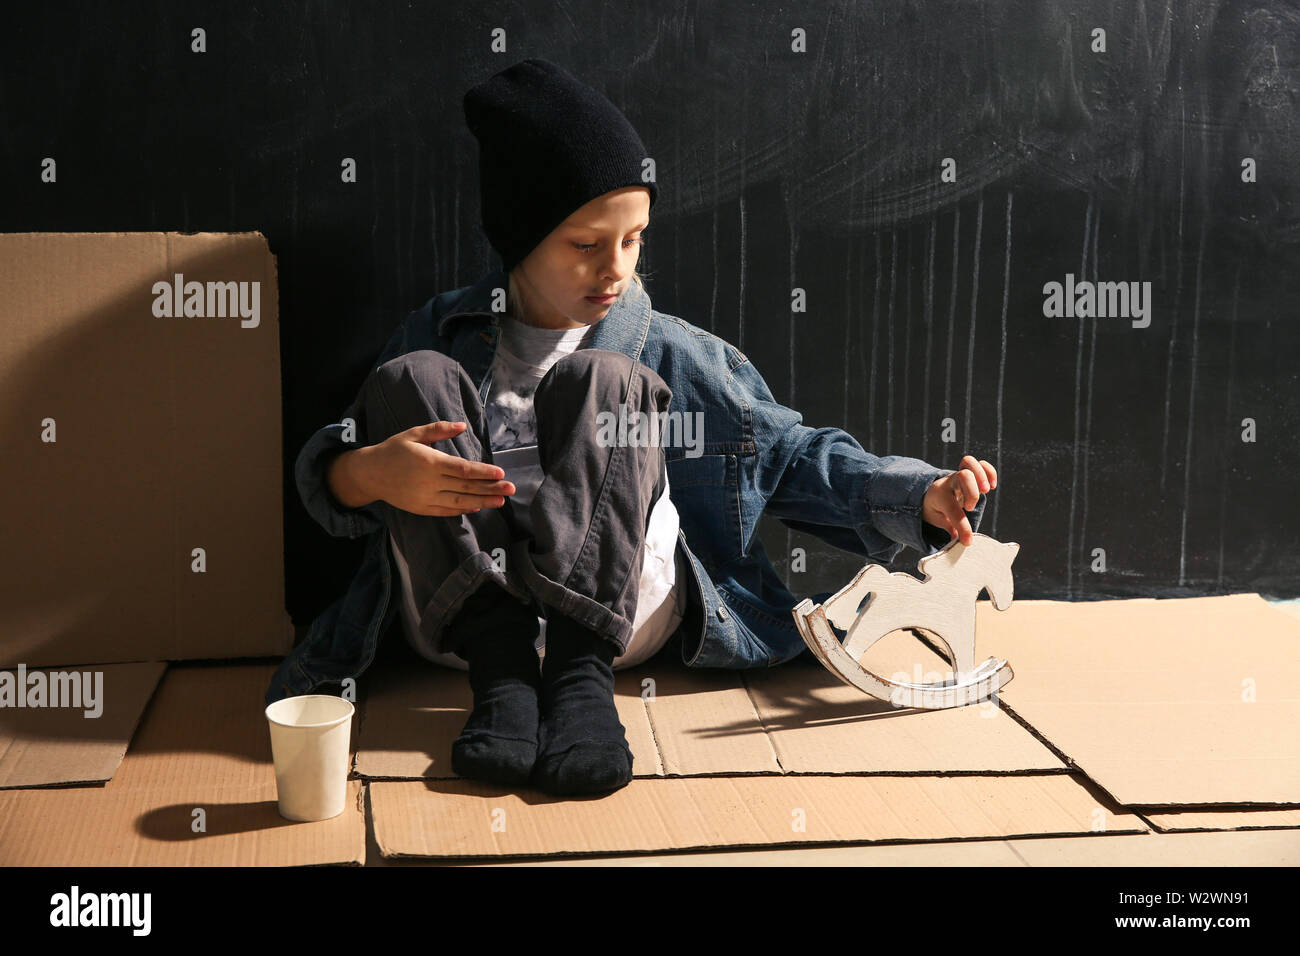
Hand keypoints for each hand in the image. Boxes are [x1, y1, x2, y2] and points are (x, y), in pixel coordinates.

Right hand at [362, 421, 515, 516]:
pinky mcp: (421, 508)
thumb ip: (439, 429)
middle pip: (466, 487)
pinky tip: (478, 506)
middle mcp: (429, 482)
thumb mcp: (413, 434)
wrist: (369, 474)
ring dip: (483, 501)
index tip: (501, 472)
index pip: (463, 469)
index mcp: (429, 461)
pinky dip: (463, 510)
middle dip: (491, 488)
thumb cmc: (393, 450)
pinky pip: (446, 511)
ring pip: (460, 502)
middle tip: (512, 489)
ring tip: (501, 501)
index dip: (483, 472)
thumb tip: (462, 425)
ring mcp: (425, 498)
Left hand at [922, 455, 996, 545]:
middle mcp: (949, 482)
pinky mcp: (969, 472)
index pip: (952, 510)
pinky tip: (992, 486)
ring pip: (969, 462)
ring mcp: (959, 475)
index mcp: (939, 496)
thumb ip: (949, 528)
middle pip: (963, 475)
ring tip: (986, 491)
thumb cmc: (935, 508)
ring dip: (982, 476)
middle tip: (970, 508)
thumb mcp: (936, 520)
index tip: (968, 540)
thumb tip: (960, 542)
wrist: (931, 493)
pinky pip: (980, 464)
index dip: (963, 527)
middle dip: (973, 492)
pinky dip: (989, 472)